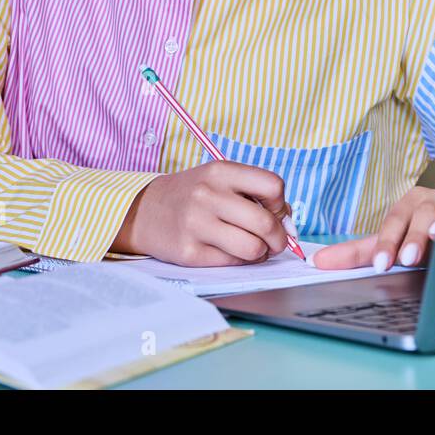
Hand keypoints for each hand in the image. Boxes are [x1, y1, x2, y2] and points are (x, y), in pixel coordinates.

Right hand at [111, 160, 293, 266]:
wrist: (145, 211)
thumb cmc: (193, 195)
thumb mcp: (219, 179)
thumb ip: (254, 194)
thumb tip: (289, 225)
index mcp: (220, 171)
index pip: (273, 185)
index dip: (281, 204)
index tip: (275, 211)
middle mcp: (208, 195)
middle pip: (266, 223)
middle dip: (279, 238)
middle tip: (275, 242)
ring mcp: (196, 225)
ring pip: (253, 248)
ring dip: (261, 253)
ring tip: (254, 248)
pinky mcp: (189, 252)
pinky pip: (232, 263)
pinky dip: (240, 261)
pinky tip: (231, 252)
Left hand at [310, 185, 434, 271]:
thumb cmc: (422, 232)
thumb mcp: (392, 243)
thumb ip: (359, 253)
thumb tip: (318, 262)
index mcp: (404, 209)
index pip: (388, 226)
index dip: (383, 244)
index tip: (378, 264)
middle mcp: (424, 203)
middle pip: (411, 217)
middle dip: (404, 239)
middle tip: (400, 260)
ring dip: (430, 229)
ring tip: (427, 243)